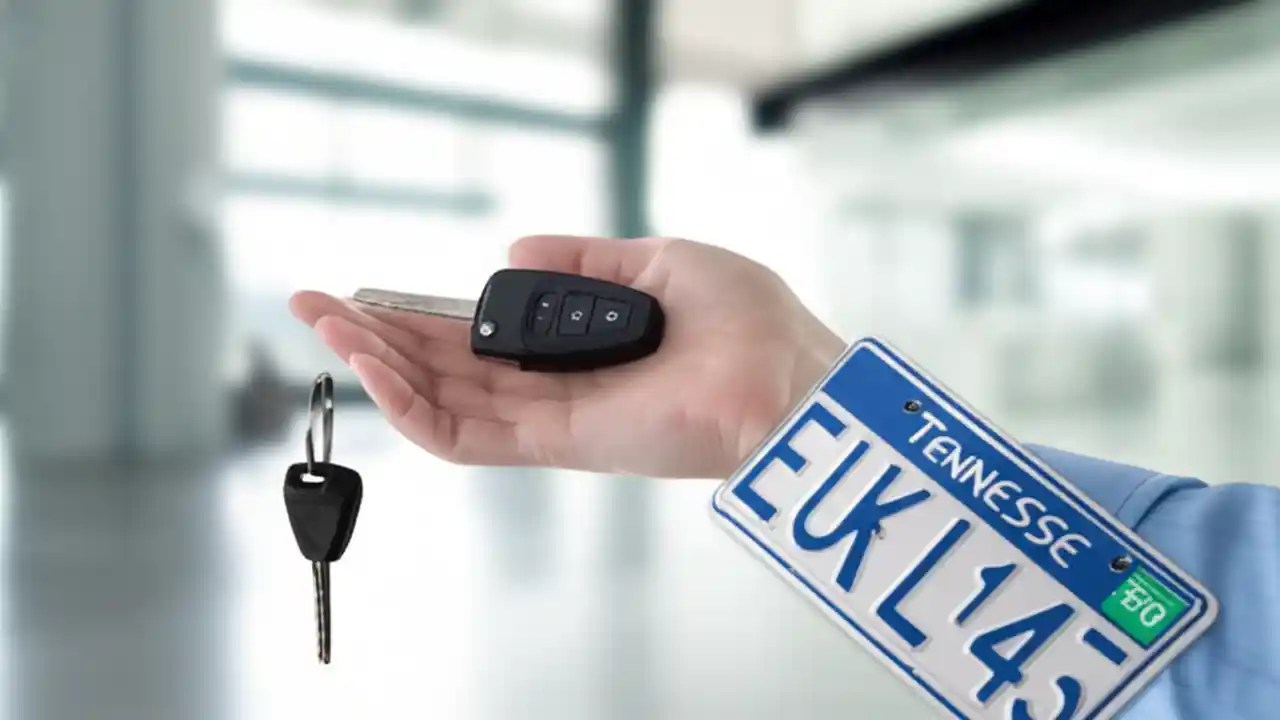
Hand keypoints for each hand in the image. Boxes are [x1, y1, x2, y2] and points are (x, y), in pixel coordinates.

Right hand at [289, 236, 843, 478]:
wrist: (788, 375)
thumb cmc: (747, 322)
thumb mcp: (660, 261)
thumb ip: (584, 260)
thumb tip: (514, 250)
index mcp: (577, 345)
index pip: (475, 335)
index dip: (417, 317)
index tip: (366, 295)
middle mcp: (556, 387)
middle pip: (444, 369)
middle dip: (376, 340)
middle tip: (315, 307)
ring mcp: (553, 419)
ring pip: (442, 402)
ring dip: (379, 368)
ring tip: (329, 330)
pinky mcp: (559, 445)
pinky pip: (468, 437)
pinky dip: (413, 408)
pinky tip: (372, 372)